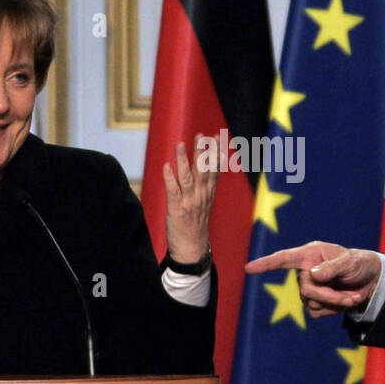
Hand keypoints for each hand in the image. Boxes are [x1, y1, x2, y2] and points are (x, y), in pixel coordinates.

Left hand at [163, 138, 217, 263]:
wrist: (192, 248)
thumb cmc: (196, 225)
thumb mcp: (206, 203)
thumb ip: (207, 185)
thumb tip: (209, 167)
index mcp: (208, 193)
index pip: (214, 169)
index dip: (216, 152)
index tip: (217, 137)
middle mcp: (201, 195)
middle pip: (202, 170)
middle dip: (201, 151)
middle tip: (201, 135)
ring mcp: (189, 202)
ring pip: (187, 177)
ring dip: (183, 160)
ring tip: (180, 144)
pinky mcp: (176, 209)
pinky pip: (173, 191)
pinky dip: (169, 178)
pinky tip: (167, 166)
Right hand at [245, 241, 382, 317]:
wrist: (370, 279)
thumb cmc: (359, 263)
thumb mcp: (350, 262)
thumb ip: (332, 267)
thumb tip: (311, 275)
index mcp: (310, 255)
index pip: (283, 259)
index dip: (266, 264)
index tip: (249, 269)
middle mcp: (305, 271)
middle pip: (306, 290)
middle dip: (329, 296)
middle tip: (350, 297)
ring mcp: (309, 288)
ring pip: (311, 304)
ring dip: (334, 303)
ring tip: (351, 296)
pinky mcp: (315, 302)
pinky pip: (316, 313)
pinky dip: (333, 311)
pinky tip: (345, 301)